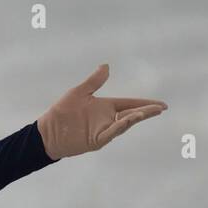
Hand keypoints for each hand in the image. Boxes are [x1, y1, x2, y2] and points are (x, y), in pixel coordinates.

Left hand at [37, 63, 166, 159]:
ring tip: (146, 111)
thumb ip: (94, 81)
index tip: (161, 104)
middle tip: (161, 108)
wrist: (46, 132)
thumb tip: (106, 66)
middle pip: (132, 114)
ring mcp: (103, 131)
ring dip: (135, 118)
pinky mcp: (96, 141)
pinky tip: (128, 120)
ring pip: (124, 124)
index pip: (130, 104)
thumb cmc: (61, 112)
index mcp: (106, 107)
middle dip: (146, 111)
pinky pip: (111, 133)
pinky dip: (120, 127)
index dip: (145, 104)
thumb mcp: (79, 92)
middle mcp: (107, 119)